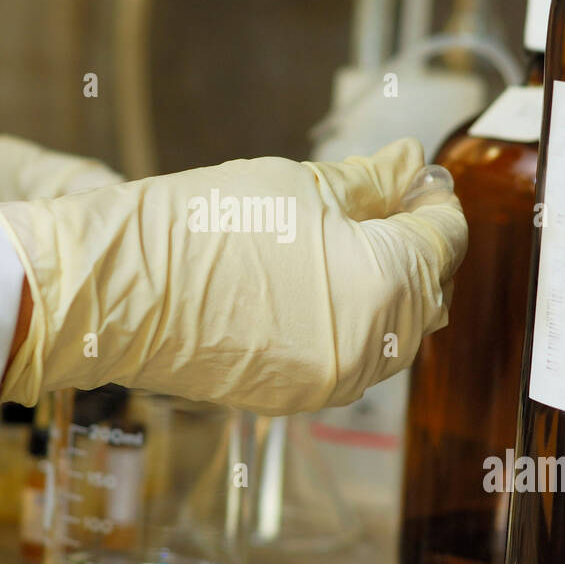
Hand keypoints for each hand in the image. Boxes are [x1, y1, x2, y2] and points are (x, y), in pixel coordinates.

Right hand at [0, 138, 466, 415]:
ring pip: (391, 329)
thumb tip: (410, 166)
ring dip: (387, 285)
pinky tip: (315, 281)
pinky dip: (348, 317)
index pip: (445, 240)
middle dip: (418, 246)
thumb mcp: (300, 185)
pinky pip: (348, 354)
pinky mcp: (296, 397)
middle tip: (388, 202)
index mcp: (388, 287)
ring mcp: (334, 381)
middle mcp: (373, 348)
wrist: (119, 294)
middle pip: (428, 292)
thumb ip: (370, 181)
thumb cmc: (204, 230)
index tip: (421, 179)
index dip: (437, 203)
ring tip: (348, 239)